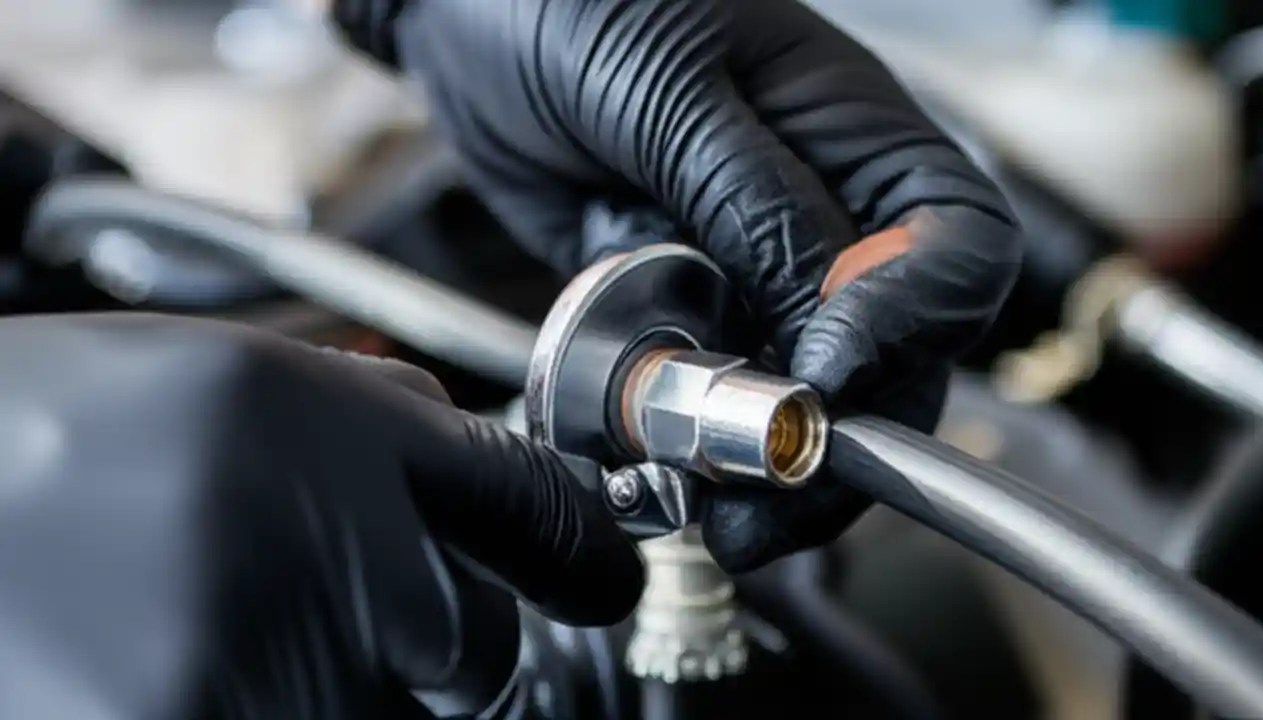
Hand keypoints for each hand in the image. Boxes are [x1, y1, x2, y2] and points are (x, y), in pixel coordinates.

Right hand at [0, 314, 641, 717]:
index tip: (603, 578)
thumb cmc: (43, 445)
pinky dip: (268, 703)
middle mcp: (311, 540)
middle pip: (473, 650)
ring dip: (332, 686)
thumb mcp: (215, 392)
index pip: (529, 503)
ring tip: (193, 625)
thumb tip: (467, 456)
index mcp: (322, 427)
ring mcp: (256, 666)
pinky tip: (164, 659)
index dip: (582, 553)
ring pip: (391, 714)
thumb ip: (361, 426)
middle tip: (310, 611)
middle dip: (424, 644)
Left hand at [333, 0, 1021, 570]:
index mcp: (859, 135)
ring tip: (698, 497)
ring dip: (758, 455)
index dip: (912, 327)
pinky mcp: (682, 301)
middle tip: (764, 498)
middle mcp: (823, 211)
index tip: (826, 378)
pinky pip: (710, 386)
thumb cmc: (571, 0)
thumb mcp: (670, 91)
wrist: (463, 13)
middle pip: (888, 353)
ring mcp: (749, 265)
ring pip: (798, 390)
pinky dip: (689, 434)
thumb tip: (824, 320)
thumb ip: (754, 202)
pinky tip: (652, 458)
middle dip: (837, 436)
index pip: (958, 248)